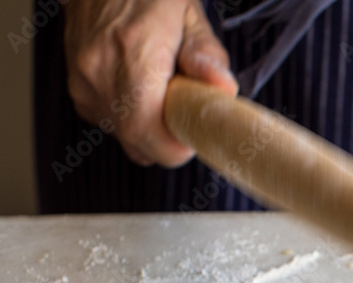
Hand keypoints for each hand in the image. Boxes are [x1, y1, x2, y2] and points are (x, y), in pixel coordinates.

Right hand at [65, 0, 238, 166]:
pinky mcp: (77, 89)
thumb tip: (224, 89)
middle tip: (187, 111)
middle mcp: (101, 72)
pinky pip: (112, 124)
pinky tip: (142, 91)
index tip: (195, 135)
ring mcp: (84, 83)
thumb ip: (206, 55)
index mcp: (133, 53)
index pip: (147, 131)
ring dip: (152, 129)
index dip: (176, 147)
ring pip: (126, 138)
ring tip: (163, 93)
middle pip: (139, 144)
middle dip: (170, 140)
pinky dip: (132, 118)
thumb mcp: (188, 14)